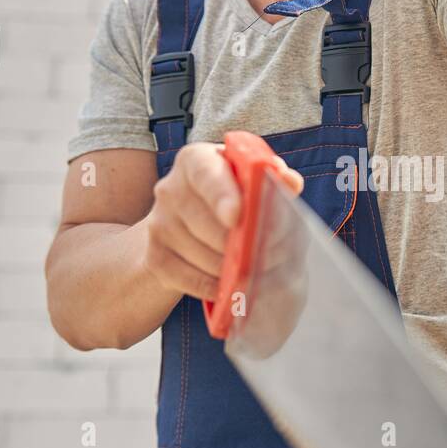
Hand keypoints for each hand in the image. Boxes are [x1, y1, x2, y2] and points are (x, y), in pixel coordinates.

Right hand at [144, 141, 302, 302]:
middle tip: (278, 254)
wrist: (181, 225)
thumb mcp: (245, 180)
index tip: (237, 216)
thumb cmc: (225, 196)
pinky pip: (194, 280)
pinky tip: (235, 284)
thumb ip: (269, 179)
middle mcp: (170, 189)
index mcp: (195, 161)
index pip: (206, 173)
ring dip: (237, 267)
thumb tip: (289, 180)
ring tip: (262, 268)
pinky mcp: (156, 258)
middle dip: (246, 243)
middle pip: (207, 223)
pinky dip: (219, 286)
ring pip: (205, 256)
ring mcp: (159, 225)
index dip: (222, 195)